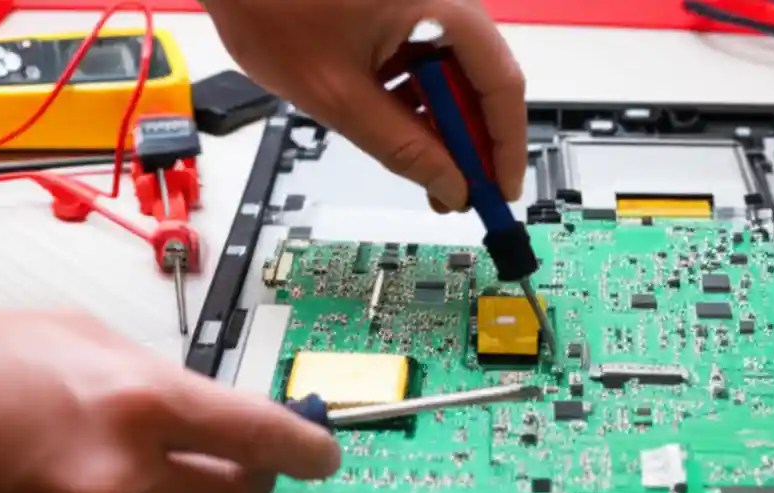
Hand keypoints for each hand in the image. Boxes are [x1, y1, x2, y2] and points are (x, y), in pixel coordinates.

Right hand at [0, 309, 338, 492]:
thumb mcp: (69, 332)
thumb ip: (153, 372)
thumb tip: (203, 400)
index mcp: (135, 400)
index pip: (262, 434)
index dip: (307, 445)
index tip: (323, 449)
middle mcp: (125, 474)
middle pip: (236, 490)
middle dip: (245, 469)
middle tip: (228, 447)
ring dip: (177, 489)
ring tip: (115, 451)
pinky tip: (74, 480)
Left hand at [205, 0, 526, 211]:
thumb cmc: (268, 7)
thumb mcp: (338, 96)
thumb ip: (402, 147)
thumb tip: (449, 187)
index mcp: (438, 4)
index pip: (500, 84)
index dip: (505, 145)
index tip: (499, 191)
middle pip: (483, 78)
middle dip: (472, 141)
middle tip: (460, 192)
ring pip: (455, 71)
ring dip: (444, 123)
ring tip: (429, 172)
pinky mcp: (400, 4)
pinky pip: (427, 55)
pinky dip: (420, 96)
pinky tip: (406, 132)